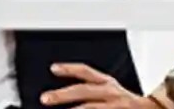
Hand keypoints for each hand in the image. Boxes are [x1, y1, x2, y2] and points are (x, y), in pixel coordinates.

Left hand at [41, 63, 156, 107]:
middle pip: (83, 91)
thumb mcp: (112, 92)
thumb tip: (65, 94)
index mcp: (108, 83)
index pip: (86, 72)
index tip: (53, 68)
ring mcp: (115, 105)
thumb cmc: (128, 103)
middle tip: (45, 98)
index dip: (69, 69)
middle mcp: (112, 93)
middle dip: (62, 94)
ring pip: (90, 107)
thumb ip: (93, 89)